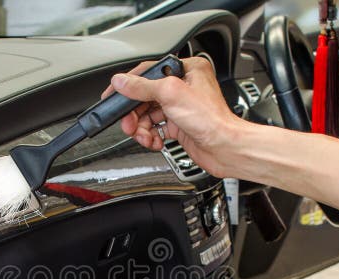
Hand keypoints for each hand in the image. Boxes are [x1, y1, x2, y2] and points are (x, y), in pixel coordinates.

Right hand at [101, 57, 248, 177]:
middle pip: (145, 96)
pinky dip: (151, 136)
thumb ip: (142, 86)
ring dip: (142, 128)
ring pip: (149, 114)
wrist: (225, 148)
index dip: (129, 85)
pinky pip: (156, 128)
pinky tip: (155, 141)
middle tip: (128, 124)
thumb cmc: (211, 119)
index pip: (149, 72)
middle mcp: (184, 86)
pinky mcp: (179, 125)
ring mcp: (181, 107)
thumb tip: (121, 81)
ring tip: (143, 136)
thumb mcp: (170, 94)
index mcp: (186, 69)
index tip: (113, 94)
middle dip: (134, 113)